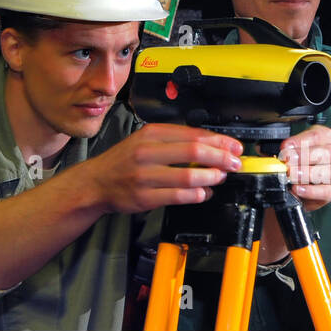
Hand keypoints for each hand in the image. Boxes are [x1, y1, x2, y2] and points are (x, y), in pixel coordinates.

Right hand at [85, 123, 243, 215]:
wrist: (96, 182)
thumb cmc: (124, 160)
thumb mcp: (145, 140)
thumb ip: (174, 140)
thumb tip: (211, 144)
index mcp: (150, 134)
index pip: (192, 134)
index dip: (218, 141)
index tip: (234, 147)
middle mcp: (146, 152)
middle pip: (193, 151)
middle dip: (220, 158)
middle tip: (234, 163)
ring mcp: (144, 175)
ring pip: (187, 176)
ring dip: (210, 177)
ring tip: (220, 177)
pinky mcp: (144, 197)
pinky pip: (177, 196)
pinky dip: (196, 195)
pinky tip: (204, 193)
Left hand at [279, 124, 330, 211]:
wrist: (289, 188)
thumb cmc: (289, 165)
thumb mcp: (281, 152)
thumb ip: (275, 148)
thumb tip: (264, 148)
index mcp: (321, 138)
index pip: (318, 135)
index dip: (301, 141)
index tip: (285, 148)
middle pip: (329, 152)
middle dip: (306, 157)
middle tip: (289, 163)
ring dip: (308, 174)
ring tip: (292, 176)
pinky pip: (327, 191)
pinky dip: (311, 191)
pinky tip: (298, 189)